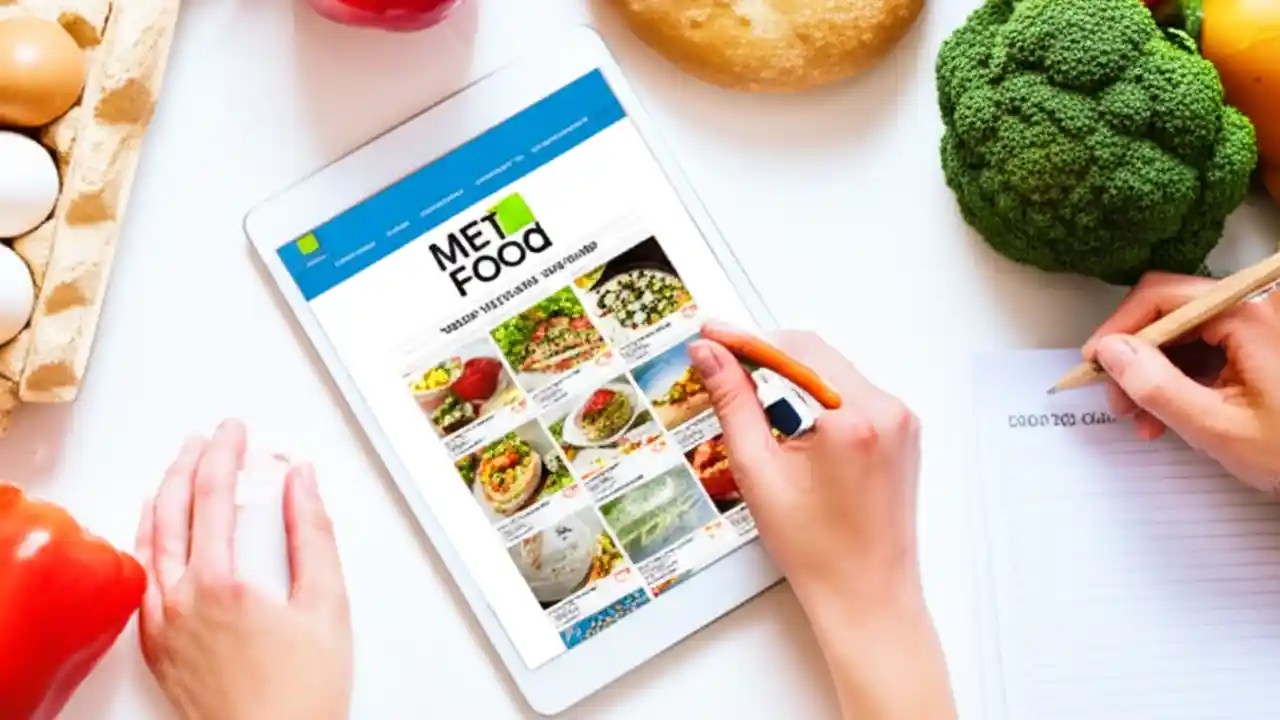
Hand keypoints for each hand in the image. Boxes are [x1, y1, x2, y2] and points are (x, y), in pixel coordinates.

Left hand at [135, 420, 352, 719]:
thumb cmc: (302, 691)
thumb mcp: (326, 604)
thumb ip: (313, 534)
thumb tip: (301, 483)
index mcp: (222, 582)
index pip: (215, 495)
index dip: (225, 453)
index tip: (234, 432)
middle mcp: (182, 599)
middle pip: (175, 510)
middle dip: (191, 465)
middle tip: (207, 440)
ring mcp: (162, 624)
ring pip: (148, 542)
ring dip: (164, 497)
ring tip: (177, 473)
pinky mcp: (157, 646)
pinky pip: (141, 578)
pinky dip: (146, 542)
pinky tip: (154, 536)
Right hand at [688, 329, 954, 719]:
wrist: (865, 595)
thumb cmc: (818, 550)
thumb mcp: (759, 470)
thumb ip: (732, 402)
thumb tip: (711, 356)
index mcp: (855, 417)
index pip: (792, 351)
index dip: (744, 339)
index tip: (710, 335)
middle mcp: (887, 410)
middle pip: (814, 354)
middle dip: (765, 355)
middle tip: (720, 361)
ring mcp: (900, 420)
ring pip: (833, 371)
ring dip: (791, 376)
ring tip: (753, 401)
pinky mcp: (901, 432)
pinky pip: (852, 392)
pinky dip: (817, 395)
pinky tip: (790, 421)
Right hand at [1085, 272, 1279, 491]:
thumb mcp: (1217, 426)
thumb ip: (1158, 387)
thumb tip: (1111, 351)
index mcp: (1248, 315)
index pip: (1163, 297)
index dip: (1119, 329)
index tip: (1094, 364)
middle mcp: (1254, 308)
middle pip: (1169, 314)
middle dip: (1134, 358)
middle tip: (1118, 401)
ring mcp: (1258, 326)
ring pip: (1182, 335)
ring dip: (1153, 373)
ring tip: (1141, 419)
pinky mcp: (1259, 345)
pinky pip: (1204, 349)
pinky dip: (1179, 379)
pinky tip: (1167, 415)